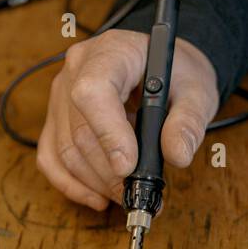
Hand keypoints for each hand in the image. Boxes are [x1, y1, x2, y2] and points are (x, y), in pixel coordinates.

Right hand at [36, 30, 219, 210]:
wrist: (159, 69)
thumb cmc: (176, 75)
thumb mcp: (196, 91)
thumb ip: (189, 121)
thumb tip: (177, 155)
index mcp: (112, 51)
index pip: (93, 91)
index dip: (107, 133)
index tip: (128, 167)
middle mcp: (77, 70)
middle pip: (80, 131)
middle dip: (108, 172)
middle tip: (136, 194)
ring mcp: (60, 96)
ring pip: (65, 150)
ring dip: (94, 183)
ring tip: (125, 196)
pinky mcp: (55, 120)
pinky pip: (50, 158)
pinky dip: (72, 185)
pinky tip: (98, 197)